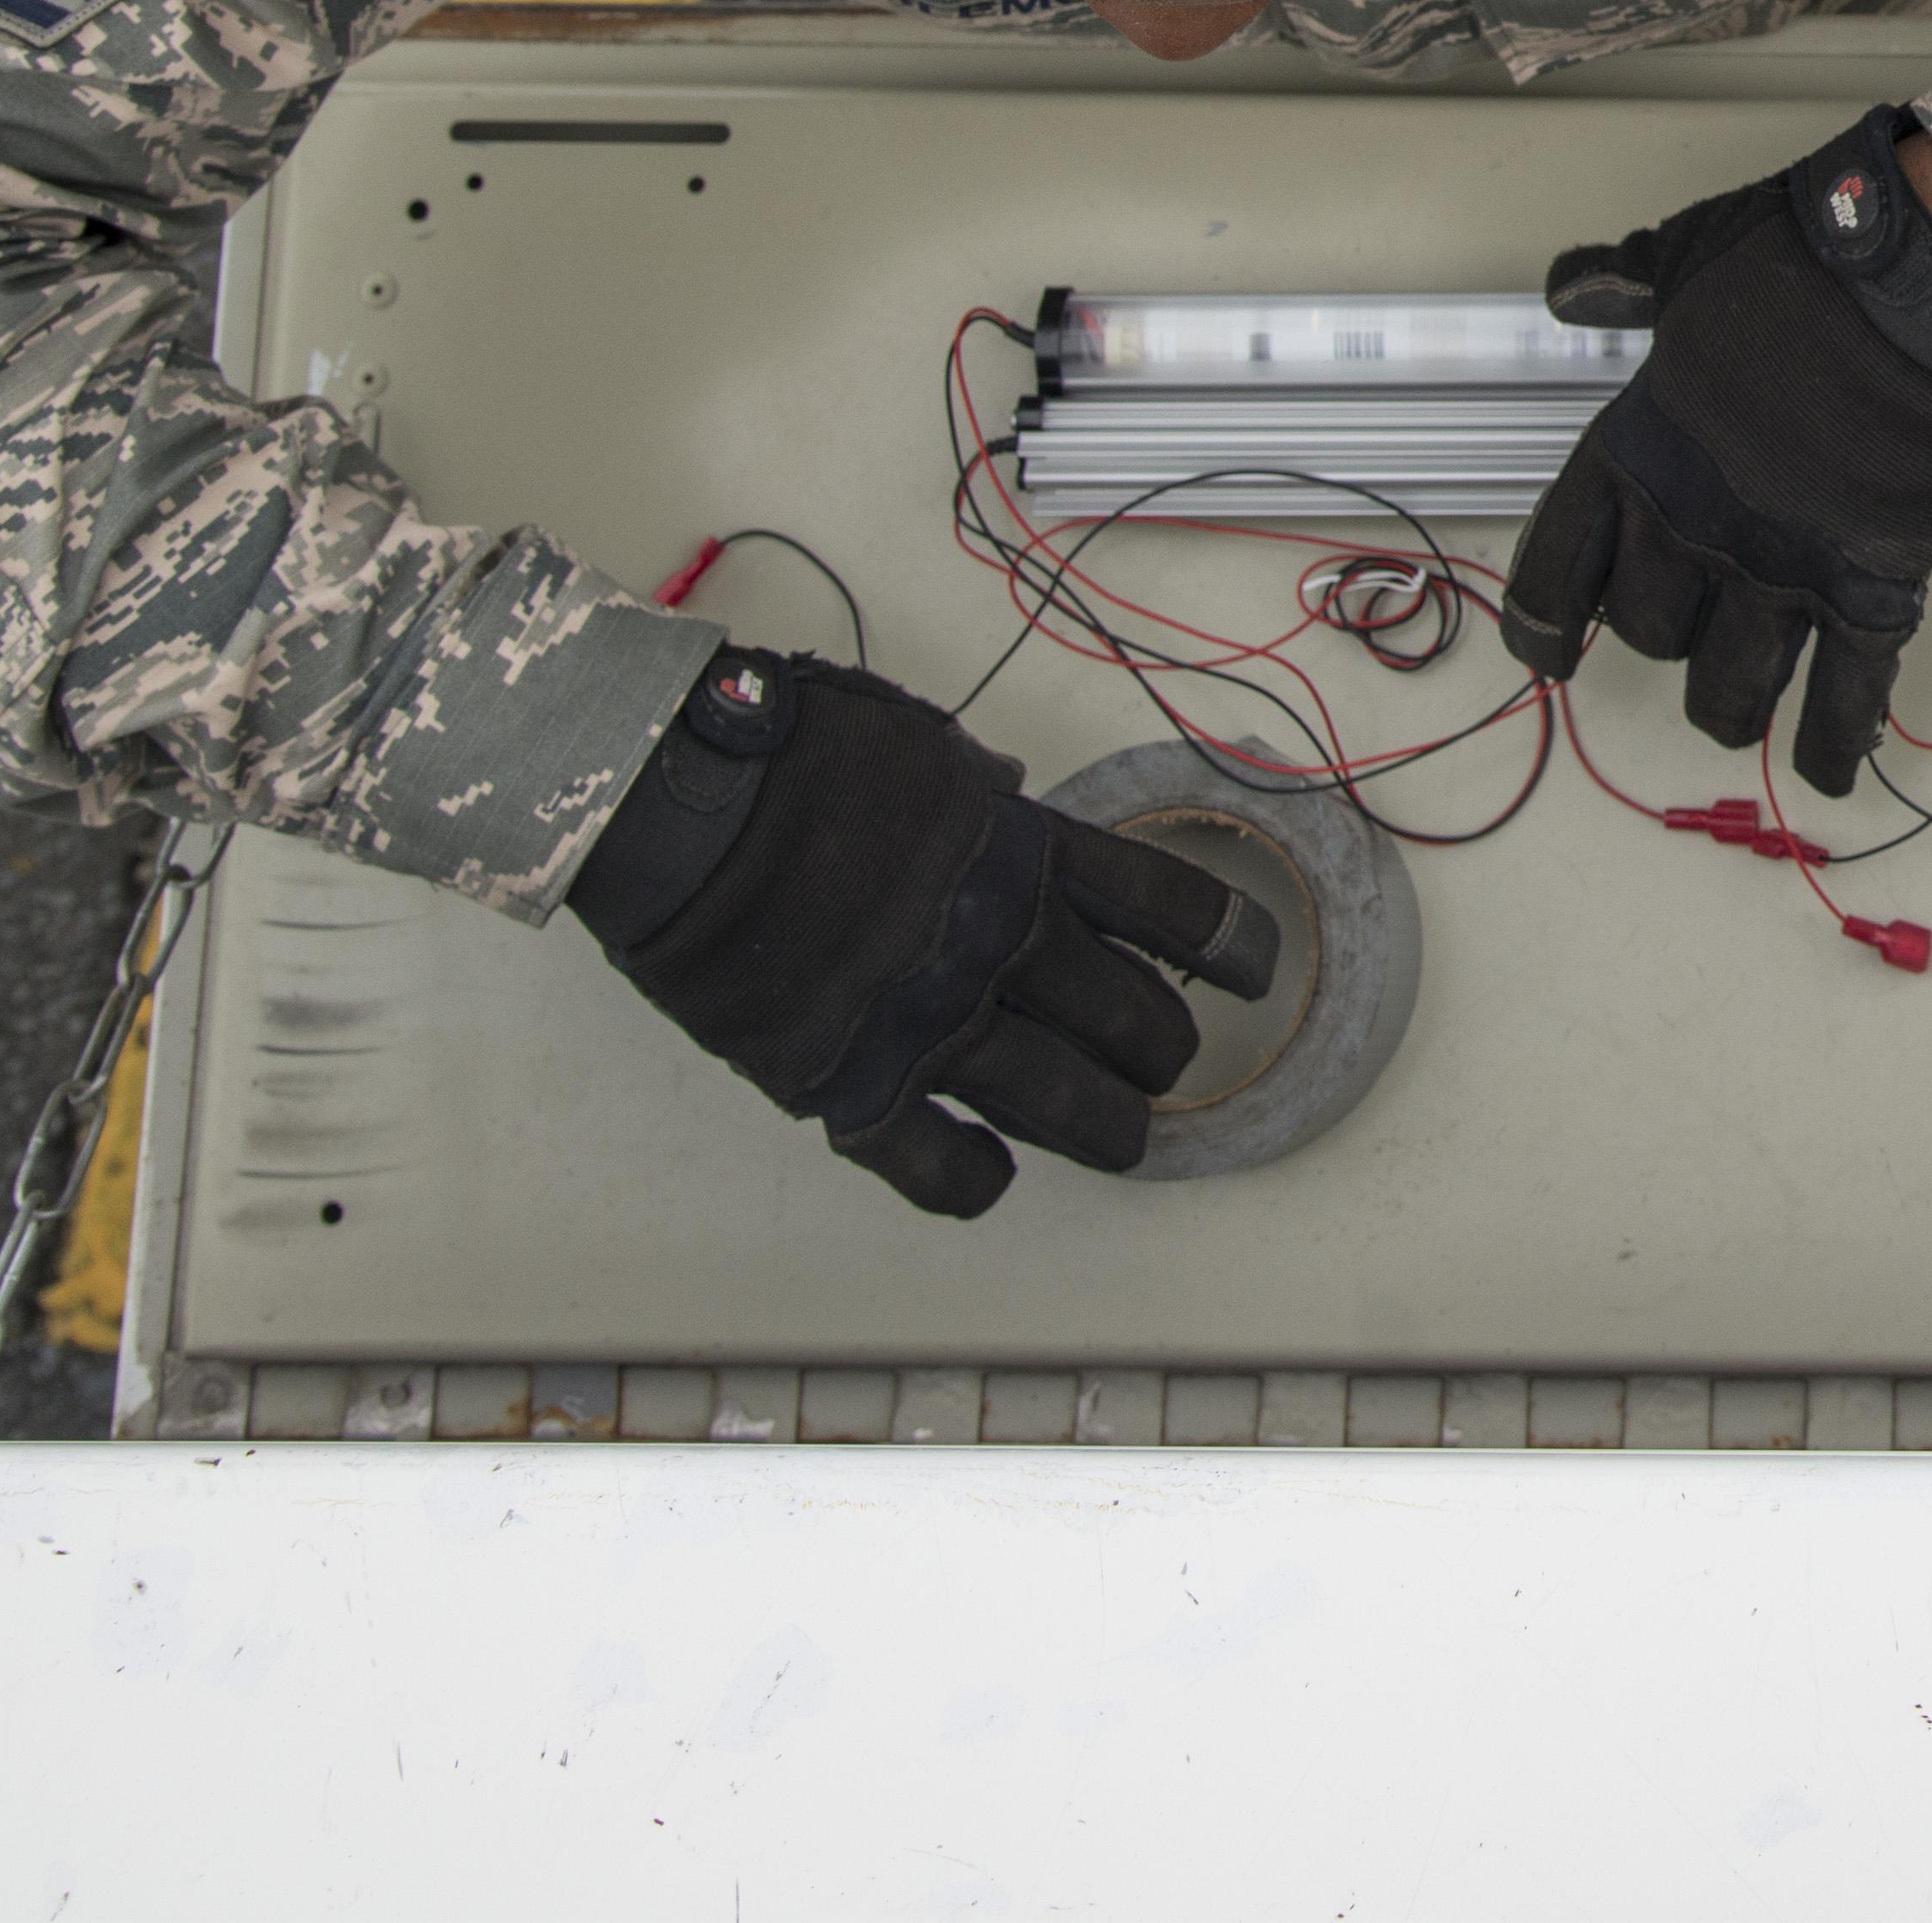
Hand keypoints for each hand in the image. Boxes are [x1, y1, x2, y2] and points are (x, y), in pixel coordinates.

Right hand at [566, 644, 1279, 1216]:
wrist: (681, 798)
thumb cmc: (791, 753)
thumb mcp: (924, 750)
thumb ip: (985, 801)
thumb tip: (1015, 810)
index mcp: (1025, 852)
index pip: (1175, 910)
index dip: (1233, 950)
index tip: (1250, 972)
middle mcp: (997, 942)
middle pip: (1135, 1020)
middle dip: (1162, 1047)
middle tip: (1158, 1057)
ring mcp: (928, 1021)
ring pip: (1064, 1106)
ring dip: (1108, 1129)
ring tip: (1122, 1134)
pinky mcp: (848, 1084)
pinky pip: (937, 1166)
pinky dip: (974, 1182)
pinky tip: (990, 1173)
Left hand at [1502, 106, 1931, 792]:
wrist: (1920, 278)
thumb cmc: (1800, 262)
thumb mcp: (1684, 259)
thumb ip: (1624, 285)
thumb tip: (1576, 284)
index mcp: (1633, 457)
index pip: (1557, 573)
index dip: (1545, 627)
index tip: (1549, 653)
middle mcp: (1693, 529)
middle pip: (1652, 636)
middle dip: (1665, 639)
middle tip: (1690, 626)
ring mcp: (1782, 567)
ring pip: (1730, 689)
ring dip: (1731, 706)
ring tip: (1739, 707)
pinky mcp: (1870, 588)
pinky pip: (1843, 695)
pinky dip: (1833, 742)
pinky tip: (1826, 770)